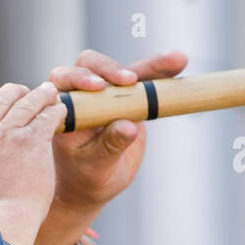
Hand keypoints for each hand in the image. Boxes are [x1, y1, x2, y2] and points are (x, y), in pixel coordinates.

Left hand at [46, 48, 187, 210]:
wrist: (96, 184)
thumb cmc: (87, 177)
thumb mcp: (98, 166)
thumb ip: (110, 146)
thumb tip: (128, 127)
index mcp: (64, 109)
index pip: (64, 80)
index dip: (79, 78)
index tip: (99, 87)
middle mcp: (81, 95)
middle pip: (90, 65)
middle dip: (111, 68)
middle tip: (129, 81)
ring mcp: (106, 94)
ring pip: (124, 71)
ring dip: (149, 64)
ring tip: (176, 60)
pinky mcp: (128, 97)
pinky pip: (146, 80)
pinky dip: (163, 72)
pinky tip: (180, 61)